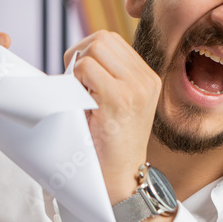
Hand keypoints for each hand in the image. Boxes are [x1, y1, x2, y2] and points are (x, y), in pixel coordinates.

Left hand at [63, 31, 161, 204]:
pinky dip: (75, 81)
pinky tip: (82, 104)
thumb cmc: (109, 148)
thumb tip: (79, 54)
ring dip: (78, 68)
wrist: (120, 183)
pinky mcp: (120, 100)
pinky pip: (87, 68)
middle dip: (80, 54)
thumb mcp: (116, 107)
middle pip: (102, 38)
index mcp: (147, 79)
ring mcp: (136, 88)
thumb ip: (107, 79)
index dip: (88, 52)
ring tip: (81, 95)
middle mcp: (146, 80)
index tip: (80, 79)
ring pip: (94, 48)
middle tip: (75, 85)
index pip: (111, 40)